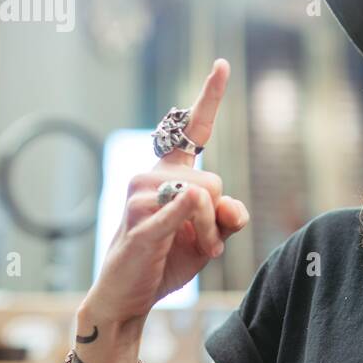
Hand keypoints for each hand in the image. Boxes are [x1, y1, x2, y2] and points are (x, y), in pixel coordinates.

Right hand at [83, 59, 249, 332]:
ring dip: (210, 233)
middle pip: (216, 183)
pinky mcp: (139, 225)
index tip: (222, 65)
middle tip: (206, 244)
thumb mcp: (210, 237)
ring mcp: (141, 199)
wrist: (129, 296)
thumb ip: (229, 217)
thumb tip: (233, 207)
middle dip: (220, 219)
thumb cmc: (167, 260)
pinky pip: (180, 209)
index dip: (209, 98)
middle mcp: (150, 177)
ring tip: (193, 250)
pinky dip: (189, 219)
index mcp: (169, 173)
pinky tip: (184, 220)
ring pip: (205, 199)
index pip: (193, 130)